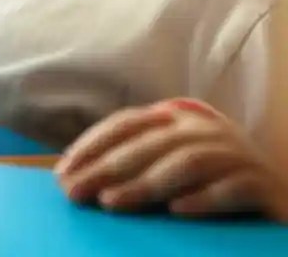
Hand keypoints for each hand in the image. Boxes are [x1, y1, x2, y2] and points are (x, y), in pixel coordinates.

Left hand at [55, 98, 287, 220]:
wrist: (280, 200)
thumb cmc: (213, 184)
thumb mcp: (169, 168)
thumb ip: (133, 165)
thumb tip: (76, 179)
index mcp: (179, 118)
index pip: (127, 123)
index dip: (92, 145)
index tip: (62, 172)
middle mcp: (207, 129)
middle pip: (150, 144)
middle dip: (107, 168)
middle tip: (76, 193)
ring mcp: (238, 153)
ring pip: (187, 163)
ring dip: (146, 183)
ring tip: (111, 203)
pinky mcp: (264, 183)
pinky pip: (233, 187)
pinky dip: (204, 198)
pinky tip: (178, 211)